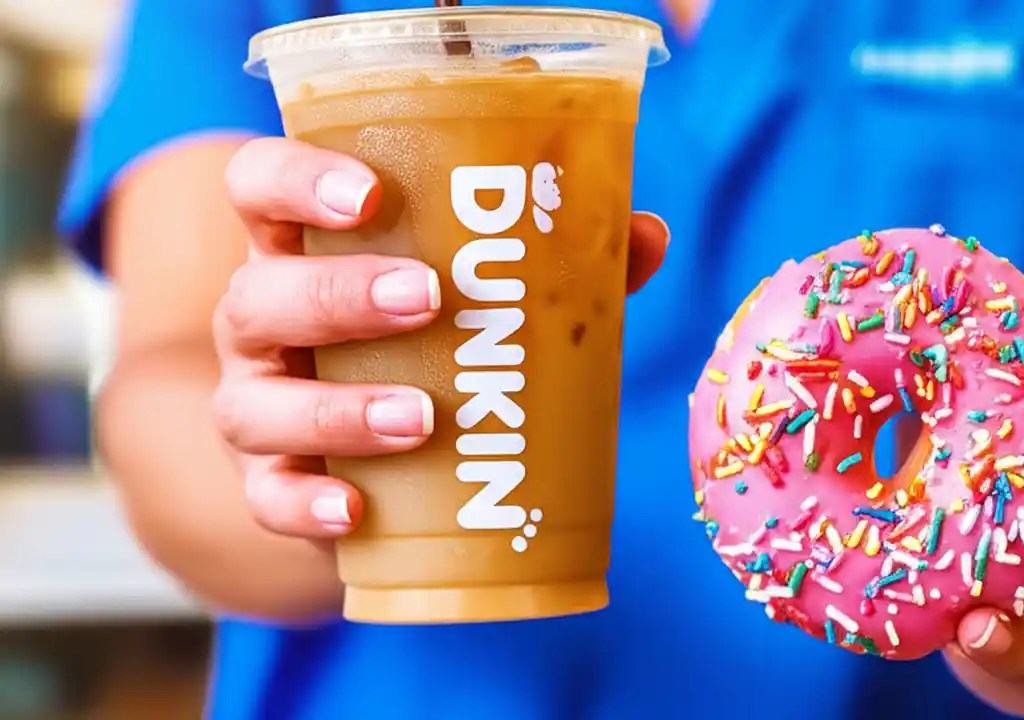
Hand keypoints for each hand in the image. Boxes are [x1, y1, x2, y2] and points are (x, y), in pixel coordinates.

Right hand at [213, 137, 669, 538]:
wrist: (378, 461)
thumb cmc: (427, 345)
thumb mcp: (479, 295)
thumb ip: (558, 260)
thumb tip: (647, 234)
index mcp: (305, 249)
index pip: (261, 187)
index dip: (295, 179)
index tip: (368, 193)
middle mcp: (264, 322)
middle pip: (260, 295)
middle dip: (338, 295)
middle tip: (427, 298)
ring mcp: (257, 405)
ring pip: (256, 405)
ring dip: (338, 410)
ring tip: (422, 417)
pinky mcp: (270, 486)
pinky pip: (268, 499)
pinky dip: (309, 506)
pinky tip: (358, 509)